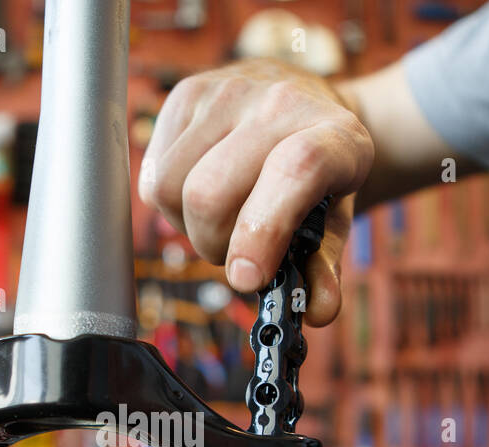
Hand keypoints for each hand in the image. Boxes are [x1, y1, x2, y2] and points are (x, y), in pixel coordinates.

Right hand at [139, 59, 372, 326]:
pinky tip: (198, 194)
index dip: (263, 231)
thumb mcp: (333, 222)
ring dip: (186, 226)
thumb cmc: (318, 178)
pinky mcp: (186, 93)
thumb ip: (322, 269)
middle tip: (235, 252)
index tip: (246, 277)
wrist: (306, 105)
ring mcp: (229, 91)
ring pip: (170, 187)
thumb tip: (318, 311)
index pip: (296, 169)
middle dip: (213, 244)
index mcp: (335, 136)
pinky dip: (169, 204)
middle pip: (210, 192)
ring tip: (218, 221)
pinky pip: (153, 173)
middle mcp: (281, 103)